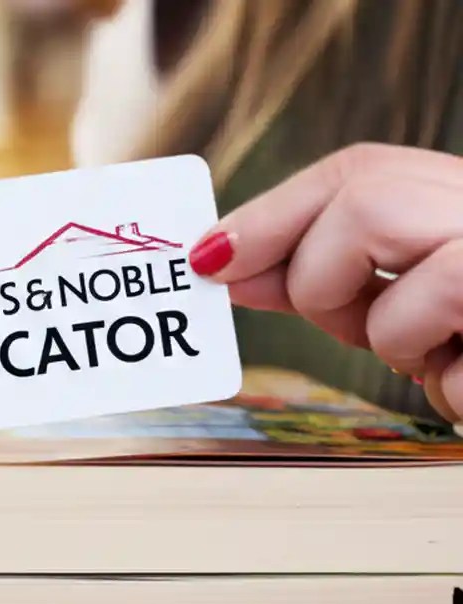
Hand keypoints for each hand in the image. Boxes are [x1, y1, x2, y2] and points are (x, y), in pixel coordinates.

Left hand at [188, 143, 462, 422]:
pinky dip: (457, 392)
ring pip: (418, 282)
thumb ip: (328, 272)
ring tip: (439, 352)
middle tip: (352, 324)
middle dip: (325, 280)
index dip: (271, 215)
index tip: (206, 261)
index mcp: (462, 198)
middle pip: (367, 206)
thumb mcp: (410, 292)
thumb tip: (223, 264)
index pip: (357, 171)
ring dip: (399, 340)